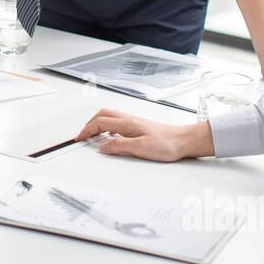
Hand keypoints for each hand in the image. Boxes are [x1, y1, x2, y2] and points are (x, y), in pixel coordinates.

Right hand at [75, 109, 211, 160]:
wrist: (184, 140)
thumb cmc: (167, 144)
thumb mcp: (141, 148)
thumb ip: (120, 146)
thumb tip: (103, 147)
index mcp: (127, 124)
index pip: (100, 122)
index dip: (87, 130)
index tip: (79, 138)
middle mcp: (129, 120)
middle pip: (102, 115)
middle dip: (89, 123)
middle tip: (82, 134)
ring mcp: (134, 122)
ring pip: (110, 116)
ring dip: (97, 123)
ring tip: (92, 134)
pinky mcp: (139, 126)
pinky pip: (117, 122)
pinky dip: (107, 126)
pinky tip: (111, 135)